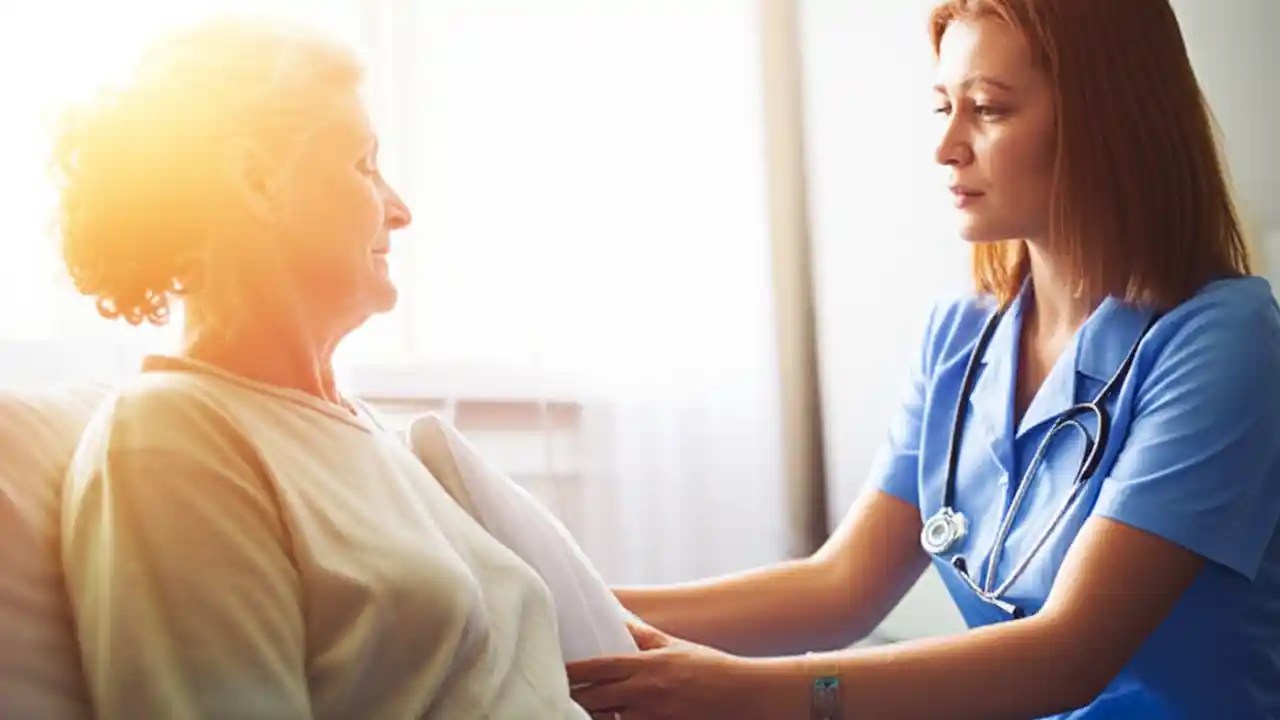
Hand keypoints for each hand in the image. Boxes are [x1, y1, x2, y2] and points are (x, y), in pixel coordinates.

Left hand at [566, 621, 776, 719]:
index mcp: (646, 665)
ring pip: (608, 719)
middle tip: (555, 693)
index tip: (557, 669)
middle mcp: (645, 690)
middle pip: (596, 697)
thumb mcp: (675, 646)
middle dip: (575, 697)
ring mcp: (652, 714)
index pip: (599, 666)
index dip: (575, 670)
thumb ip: (645, 637)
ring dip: (591, 716)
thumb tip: (620, 621)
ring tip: (573, 711)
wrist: (741, 693)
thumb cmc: (708, 667)